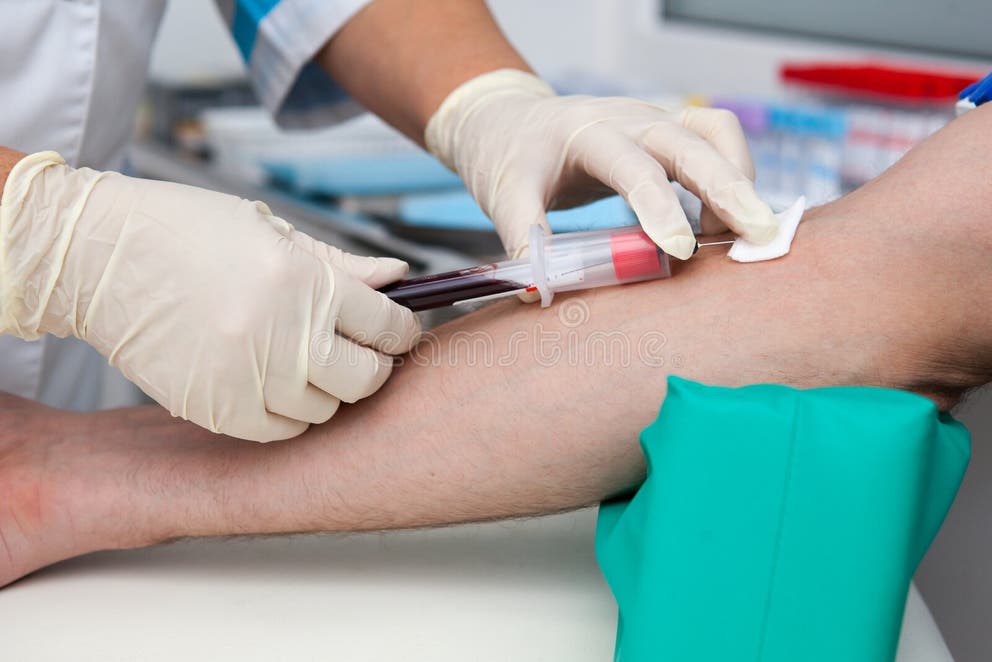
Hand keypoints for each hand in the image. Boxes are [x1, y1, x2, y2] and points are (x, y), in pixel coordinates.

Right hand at [0, 152, 420, 441]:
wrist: (95, 257)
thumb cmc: (184, 231)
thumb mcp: (271, 231)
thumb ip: (340, 265)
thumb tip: (397, 278)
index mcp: (301, 282)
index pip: (387, 325)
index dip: (401, 330)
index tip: (396, 330)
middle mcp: (279, 335)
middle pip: (366, 378)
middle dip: (374, 365)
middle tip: (361, 351)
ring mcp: (246, 378)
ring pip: (325, 410)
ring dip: (328, 390)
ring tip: (307, 362)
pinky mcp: (213, 408)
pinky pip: (279, 432)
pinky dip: (289, 415)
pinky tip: (277, 386)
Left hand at [426, 70, 777, 259]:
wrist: (510, 119)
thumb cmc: (510, 157)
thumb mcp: (504, 194)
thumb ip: (522, 238)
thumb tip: (539, 290)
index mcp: (585, 131)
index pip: (632, 165)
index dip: (659, 207)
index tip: (680, 251)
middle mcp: (628, 117)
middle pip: (692, 139)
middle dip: (729, 186)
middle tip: (760, 234)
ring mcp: (654, 119)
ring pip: (714, 132)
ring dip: (738, 178)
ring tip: (743, 235)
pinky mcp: (669, 132)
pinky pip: (715, 140)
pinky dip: (732, 175)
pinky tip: (725, 225)